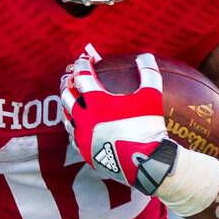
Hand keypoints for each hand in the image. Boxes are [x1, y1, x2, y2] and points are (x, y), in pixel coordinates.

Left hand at [60, 50, 179, 195]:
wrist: (146, 163)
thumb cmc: (149, 127)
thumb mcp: (152, 96)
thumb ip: (148, 72)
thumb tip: (145, 55)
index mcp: (97, 102)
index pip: (82, 76)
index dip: (82, 64)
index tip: (84, 59)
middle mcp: (85, 118)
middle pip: (67, 95)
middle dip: (67, 82)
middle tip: (70, 76)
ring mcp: (83, 137)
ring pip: (66, 116)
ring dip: (67, 104)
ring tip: (70, 97)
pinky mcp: (85, 153)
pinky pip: (73, 136)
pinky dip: (73, 125)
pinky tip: (76, 123)